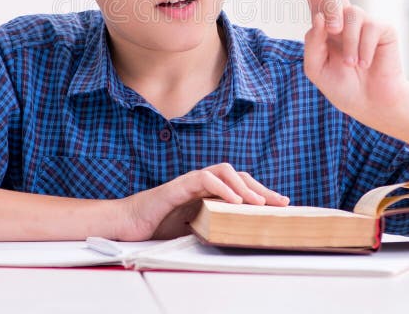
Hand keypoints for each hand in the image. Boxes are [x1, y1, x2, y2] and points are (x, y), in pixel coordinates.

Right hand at [115, 163, 288, 240]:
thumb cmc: (156, 227)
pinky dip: (222, 188)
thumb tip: (240, 236)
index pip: (239, 186)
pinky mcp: (177, 186)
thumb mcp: (193, 228)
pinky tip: (235, 200)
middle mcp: (200, 183)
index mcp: (206, 192)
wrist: (127, 224)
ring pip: (223, 171)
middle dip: (261, 188)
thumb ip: (213, 225)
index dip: (261, 193)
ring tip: (260, 203)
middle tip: (281, 203)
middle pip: (237, 176)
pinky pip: (203, 179)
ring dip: (245, 186)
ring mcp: (189, 181)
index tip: (281, 205)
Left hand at [300, 0, 408, 135]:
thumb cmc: (343, 85)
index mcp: (324, 23)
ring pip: (349, 13)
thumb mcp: (315, 68)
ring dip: (347, 44)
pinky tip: (366, 63)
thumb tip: (320, 17)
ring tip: (353, 63)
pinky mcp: (383, 28)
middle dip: (329, 7)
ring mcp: (364, 21)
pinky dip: (362, 50)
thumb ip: (312, 43)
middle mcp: (344, 17)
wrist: (370, 103)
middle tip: (331, 31)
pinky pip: (367, 28)